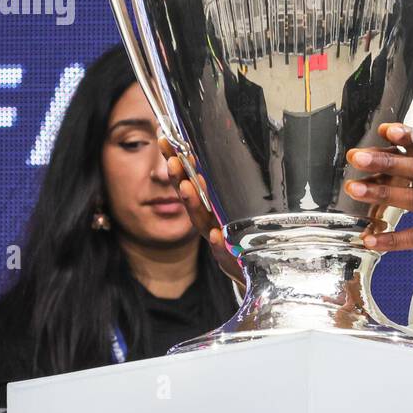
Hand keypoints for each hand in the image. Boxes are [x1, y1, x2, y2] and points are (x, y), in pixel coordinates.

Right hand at [158, 137, 245, 288]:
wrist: (247, 271)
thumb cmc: (236, 238)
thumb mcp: (228, 211)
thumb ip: (216, 192)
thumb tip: (204, 163)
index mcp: (207, 207)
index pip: (187, 181)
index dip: (176, 162)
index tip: (164, 141)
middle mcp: (206, 222)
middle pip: (189, 198)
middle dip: (179, 178)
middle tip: (172, 160)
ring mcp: (215, 239)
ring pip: (200, 220)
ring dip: (192, 203)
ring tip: (186, 187)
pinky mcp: (228, 258)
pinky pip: (223, 250)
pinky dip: (218, 243)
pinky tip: (215, 235)